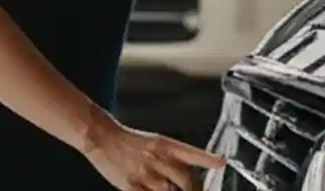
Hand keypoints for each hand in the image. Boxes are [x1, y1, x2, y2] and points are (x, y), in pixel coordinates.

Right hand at [83, 114, 223, 190]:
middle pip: (186, 180)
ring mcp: (145, 175)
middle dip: (195, 190)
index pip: (192, 153)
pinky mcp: (132, 187)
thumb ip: (173, 157)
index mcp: (165, 146)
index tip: (221, 162)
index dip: (208, 159)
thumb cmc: (129, 142)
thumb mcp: (155, 143)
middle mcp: (158, 159)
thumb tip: (191, 172)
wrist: (103, 138)